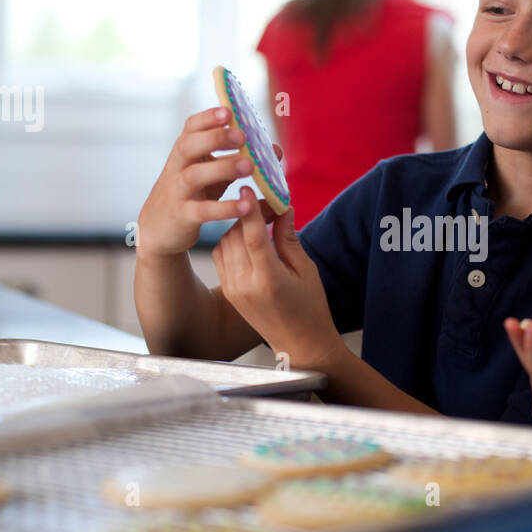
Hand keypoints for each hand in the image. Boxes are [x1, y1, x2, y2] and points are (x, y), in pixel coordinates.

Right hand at [136, 107, 278, 259]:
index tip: (229, 111)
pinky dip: (224, 208)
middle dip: (215, 138)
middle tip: (242, 136)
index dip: (208, 118)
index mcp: (186, 152)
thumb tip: (274, 148)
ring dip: (223, 168)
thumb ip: (240, 159)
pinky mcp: (183, 216)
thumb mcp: (214, 173)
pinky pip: (203, 210)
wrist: (160, 227)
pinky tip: (246, 206)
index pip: (192, 127)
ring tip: (249, 166)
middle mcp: (178, 167)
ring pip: (195, 175)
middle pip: (189, 146)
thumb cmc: (193, 193)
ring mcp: (178, 191)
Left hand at [213, 191, 342, 370]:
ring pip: (224, 243)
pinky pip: (221, 256)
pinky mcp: (228, 291)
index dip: (250, 209)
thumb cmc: (311, 308)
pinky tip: (247, 238)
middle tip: (267, 202)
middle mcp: (245, 285)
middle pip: (236, 236)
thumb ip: (290, 238)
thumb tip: (283, 208)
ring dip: (238, 227)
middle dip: (248, 214)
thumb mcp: (307, 271)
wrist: (299, 345)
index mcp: (268, 280)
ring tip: (258, 220)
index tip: (250, 186)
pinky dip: (231, 241)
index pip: (253, 237)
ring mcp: (233, 289)